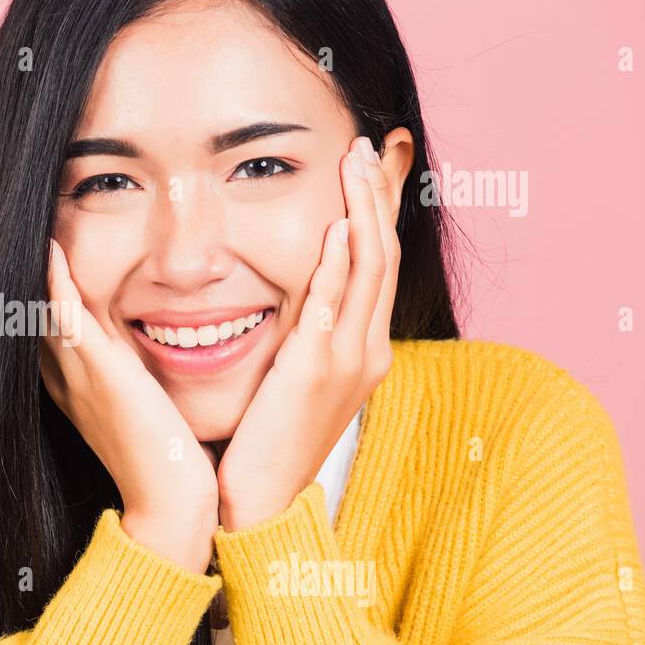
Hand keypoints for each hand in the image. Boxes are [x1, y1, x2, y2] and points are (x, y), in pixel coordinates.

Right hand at [41, 238, 219, 572]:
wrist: (172, 504)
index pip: (48, 331)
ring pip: (44, 309)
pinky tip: (52, 248)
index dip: (40, 295)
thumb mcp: (143, 413)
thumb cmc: (168, 464)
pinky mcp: (100, 372)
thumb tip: (149, 363)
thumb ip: (135, 384)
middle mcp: (67, 379)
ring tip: (35, 227)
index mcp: (74, 388)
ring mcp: (79, 374)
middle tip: (28, 232)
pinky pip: (67, 315)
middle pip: (36, 316)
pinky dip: (56, 280)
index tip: (43, 258)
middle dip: (30, 277)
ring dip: (37, 268)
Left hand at [215, 136, 399, 529]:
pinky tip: (338, 226)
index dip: (382, 211)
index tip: (377, 164)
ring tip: (357, 160)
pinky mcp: (315, 373)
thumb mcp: (294, 380)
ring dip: (365, 210)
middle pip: (385, 254)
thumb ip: (301, 335)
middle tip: (374, 143)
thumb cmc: (268, 440)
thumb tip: (293, 297)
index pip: (380, 264)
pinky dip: (340, 264)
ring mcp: (348, 361)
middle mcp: (368, 350)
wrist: (259, 501)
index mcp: (364, 349)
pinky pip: (334, 306)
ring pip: (370, 269)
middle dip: (380, 195)